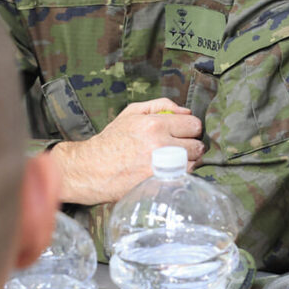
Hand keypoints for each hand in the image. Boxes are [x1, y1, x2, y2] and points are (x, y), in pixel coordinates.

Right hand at [50, 98, 203, 203]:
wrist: (91, 168)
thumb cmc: (112, 139)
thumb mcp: (132, 112)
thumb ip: (161, 105)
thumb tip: (186, 111)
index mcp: (155, 124)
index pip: (194, 125)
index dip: (190, 128)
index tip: (183, 132)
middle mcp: (160, 145)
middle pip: (197, 145)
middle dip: (191, 145)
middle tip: (178, 147)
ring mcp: (160, 166)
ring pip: (193, 163)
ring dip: (187, 161)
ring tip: (171, 159)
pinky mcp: (158, 183)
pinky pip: (183, 177)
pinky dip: (180, 174)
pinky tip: (168, 170)